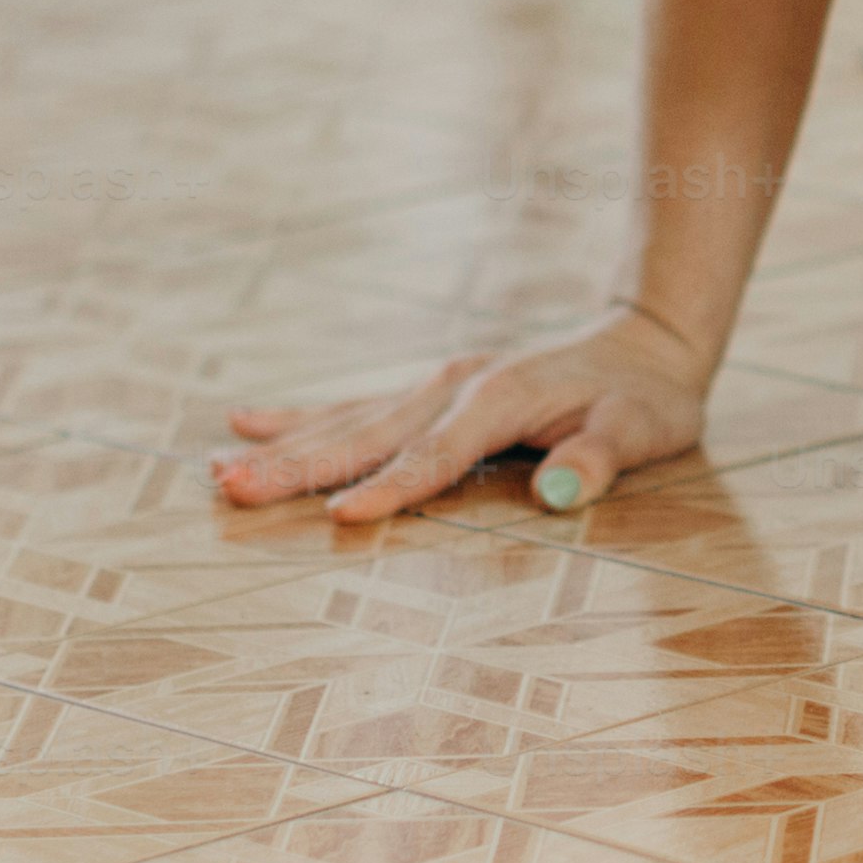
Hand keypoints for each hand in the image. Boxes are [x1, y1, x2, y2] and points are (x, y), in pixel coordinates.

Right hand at [214, 314, 716, 526]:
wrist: (645, 344)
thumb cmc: (646, 399)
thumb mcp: (643, 430)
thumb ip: (601, 459)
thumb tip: (563, 492)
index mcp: (500, 398)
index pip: (436, 455)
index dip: (390, 488)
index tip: (337, 519)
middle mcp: (455, 385)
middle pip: (368, 435)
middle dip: (299, 466)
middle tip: (231, 490)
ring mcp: (437, 383)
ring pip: (348, 419)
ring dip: (283, 445)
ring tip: (217, 467)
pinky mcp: (431, 389)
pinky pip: (356, 405)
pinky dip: (302, 415)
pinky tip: (245, 419)